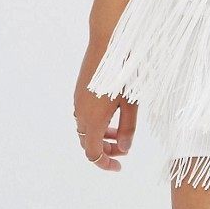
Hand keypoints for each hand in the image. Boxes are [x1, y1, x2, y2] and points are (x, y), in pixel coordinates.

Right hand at [74, 49, 138, 169]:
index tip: (119, 166)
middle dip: (105, 150)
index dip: (106, 164)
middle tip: (124, 149)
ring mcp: (77, 101)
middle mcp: (80, 113)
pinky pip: (83, 115)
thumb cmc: (124, 72)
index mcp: (93, 121)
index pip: (93, 154)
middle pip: (88, 143)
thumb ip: (128, 129)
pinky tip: (112, 113)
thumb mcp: (131, 103)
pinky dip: (96, 122)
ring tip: (120, 131)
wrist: (109, 42)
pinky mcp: (79, 91)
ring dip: (101, 135)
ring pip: (84, 129)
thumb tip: (124, 149)